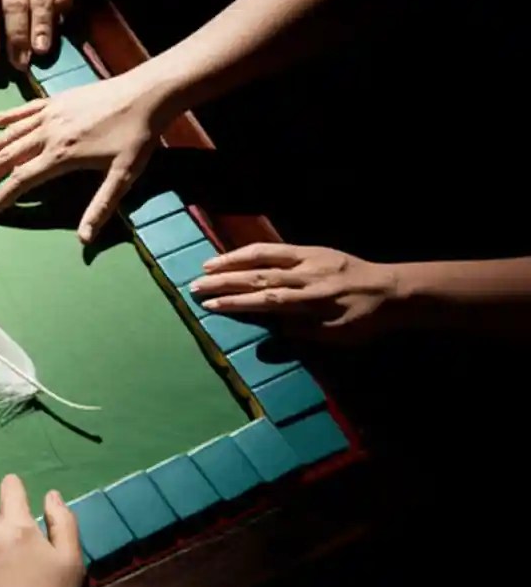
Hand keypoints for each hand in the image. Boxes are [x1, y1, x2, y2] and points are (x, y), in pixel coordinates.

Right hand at [0, 70, 174, 242]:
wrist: (147, 92)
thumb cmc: (138, 136)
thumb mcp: (123, 176)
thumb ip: (101, 207)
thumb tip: (84, 240)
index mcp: (61, 155)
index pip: (21, 180)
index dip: (1, 198)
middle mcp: (48, 133)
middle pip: (6, 157)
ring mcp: (51, 114)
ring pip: (9, 134)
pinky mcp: (57, 100)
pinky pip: (25, 110)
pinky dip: (8, 117)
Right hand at [191, 243, 401, 341]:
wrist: (393, 290)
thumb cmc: (364, 321)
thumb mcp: (337, 336)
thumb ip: (301, 334)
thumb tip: (266, 338)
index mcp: (315, 301)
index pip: (267, 301)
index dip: (236, 303)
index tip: (209, 305)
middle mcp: (308, 277)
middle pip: (259, 277)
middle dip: (224, 281)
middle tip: (194, 285)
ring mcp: (309, 260)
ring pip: (265, 257)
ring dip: (232, 261)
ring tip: (206, 267)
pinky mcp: (312, 250)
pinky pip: (278, 248)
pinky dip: (252, 251)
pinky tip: (234, 255)